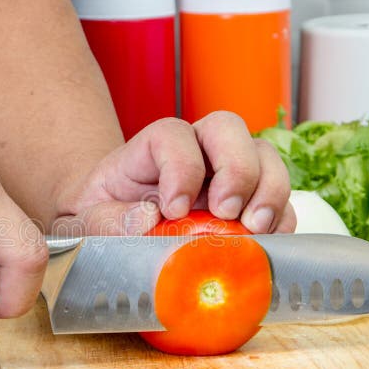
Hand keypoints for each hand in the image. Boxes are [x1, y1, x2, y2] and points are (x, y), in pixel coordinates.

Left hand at [52, 111, 295, 234]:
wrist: (116, 228)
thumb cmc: (102, 218)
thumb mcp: (85, 221)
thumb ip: (105, 220)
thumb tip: (145, 219)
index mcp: (151, 149)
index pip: (172, 135)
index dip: (181, 167)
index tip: (173, 210)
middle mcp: (195, 150)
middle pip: (228, 128)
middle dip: (236, 168)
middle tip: (227, 212)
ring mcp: (227, 171)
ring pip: (263, 154)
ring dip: (268, 189)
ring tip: (256, 228)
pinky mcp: (249, 200)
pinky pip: (280, 196)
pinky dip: (283, 216)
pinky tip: (270, 241)